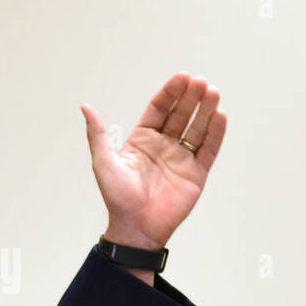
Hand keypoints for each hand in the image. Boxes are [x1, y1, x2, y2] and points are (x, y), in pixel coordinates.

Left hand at [81, 73, 227, 250]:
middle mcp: (164, 145)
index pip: (160, 109)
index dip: (171, 93)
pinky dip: (215, 133)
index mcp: (143, 138)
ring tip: (213, 92)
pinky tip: (220, 116)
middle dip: (191, 97)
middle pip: (181, 114)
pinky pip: (208, 149)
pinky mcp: (196, 173)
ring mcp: (182, 158)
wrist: (135, 227)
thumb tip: (85, 107)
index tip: (182, 77)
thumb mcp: (104, 162)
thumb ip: (97, 134)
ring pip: (197, 128)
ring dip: (206, 110)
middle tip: (201, 81)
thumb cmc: (117, 197)